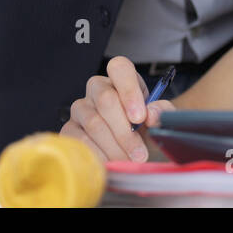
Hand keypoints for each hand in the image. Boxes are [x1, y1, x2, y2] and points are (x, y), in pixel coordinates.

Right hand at [60, 57, 175, 162]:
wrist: (135, 147)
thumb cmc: (146, 127)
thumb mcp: (161, 118)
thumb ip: (163, 111)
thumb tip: (152, 114)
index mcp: (121, 78)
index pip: (120, 68)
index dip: (129, 91)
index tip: (140, 118)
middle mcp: (97, 88)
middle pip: (106, 101)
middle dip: (125, 131)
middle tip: (140, 153)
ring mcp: (81, 108)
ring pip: (94, 124)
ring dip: (114, 147)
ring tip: (129, 161)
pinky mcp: (69, 129)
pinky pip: (80, 141)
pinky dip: (98, 155)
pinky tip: (111, 163)